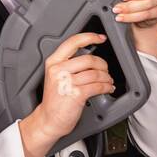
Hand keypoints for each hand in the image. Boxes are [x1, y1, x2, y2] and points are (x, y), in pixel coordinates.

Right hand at [19, 31, 114, 156]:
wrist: (49, 120)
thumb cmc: (55, 100)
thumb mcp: (56, 76)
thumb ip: (69, 64)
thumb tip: (90, 55)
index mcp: (53, 63)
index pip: (72, 42)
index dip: (89, 37)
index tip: (100, 37)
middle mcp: (58, 71)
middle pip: (89, 59)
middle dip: (103, 65)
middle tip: (105, 71)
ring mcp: (66, 82)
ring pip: (96, 73)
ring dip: (107, 78)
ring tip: (107, 81)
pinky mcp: (75, 94)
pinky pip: (98, 86)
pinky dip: (106, 87)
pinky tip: (107, 88)